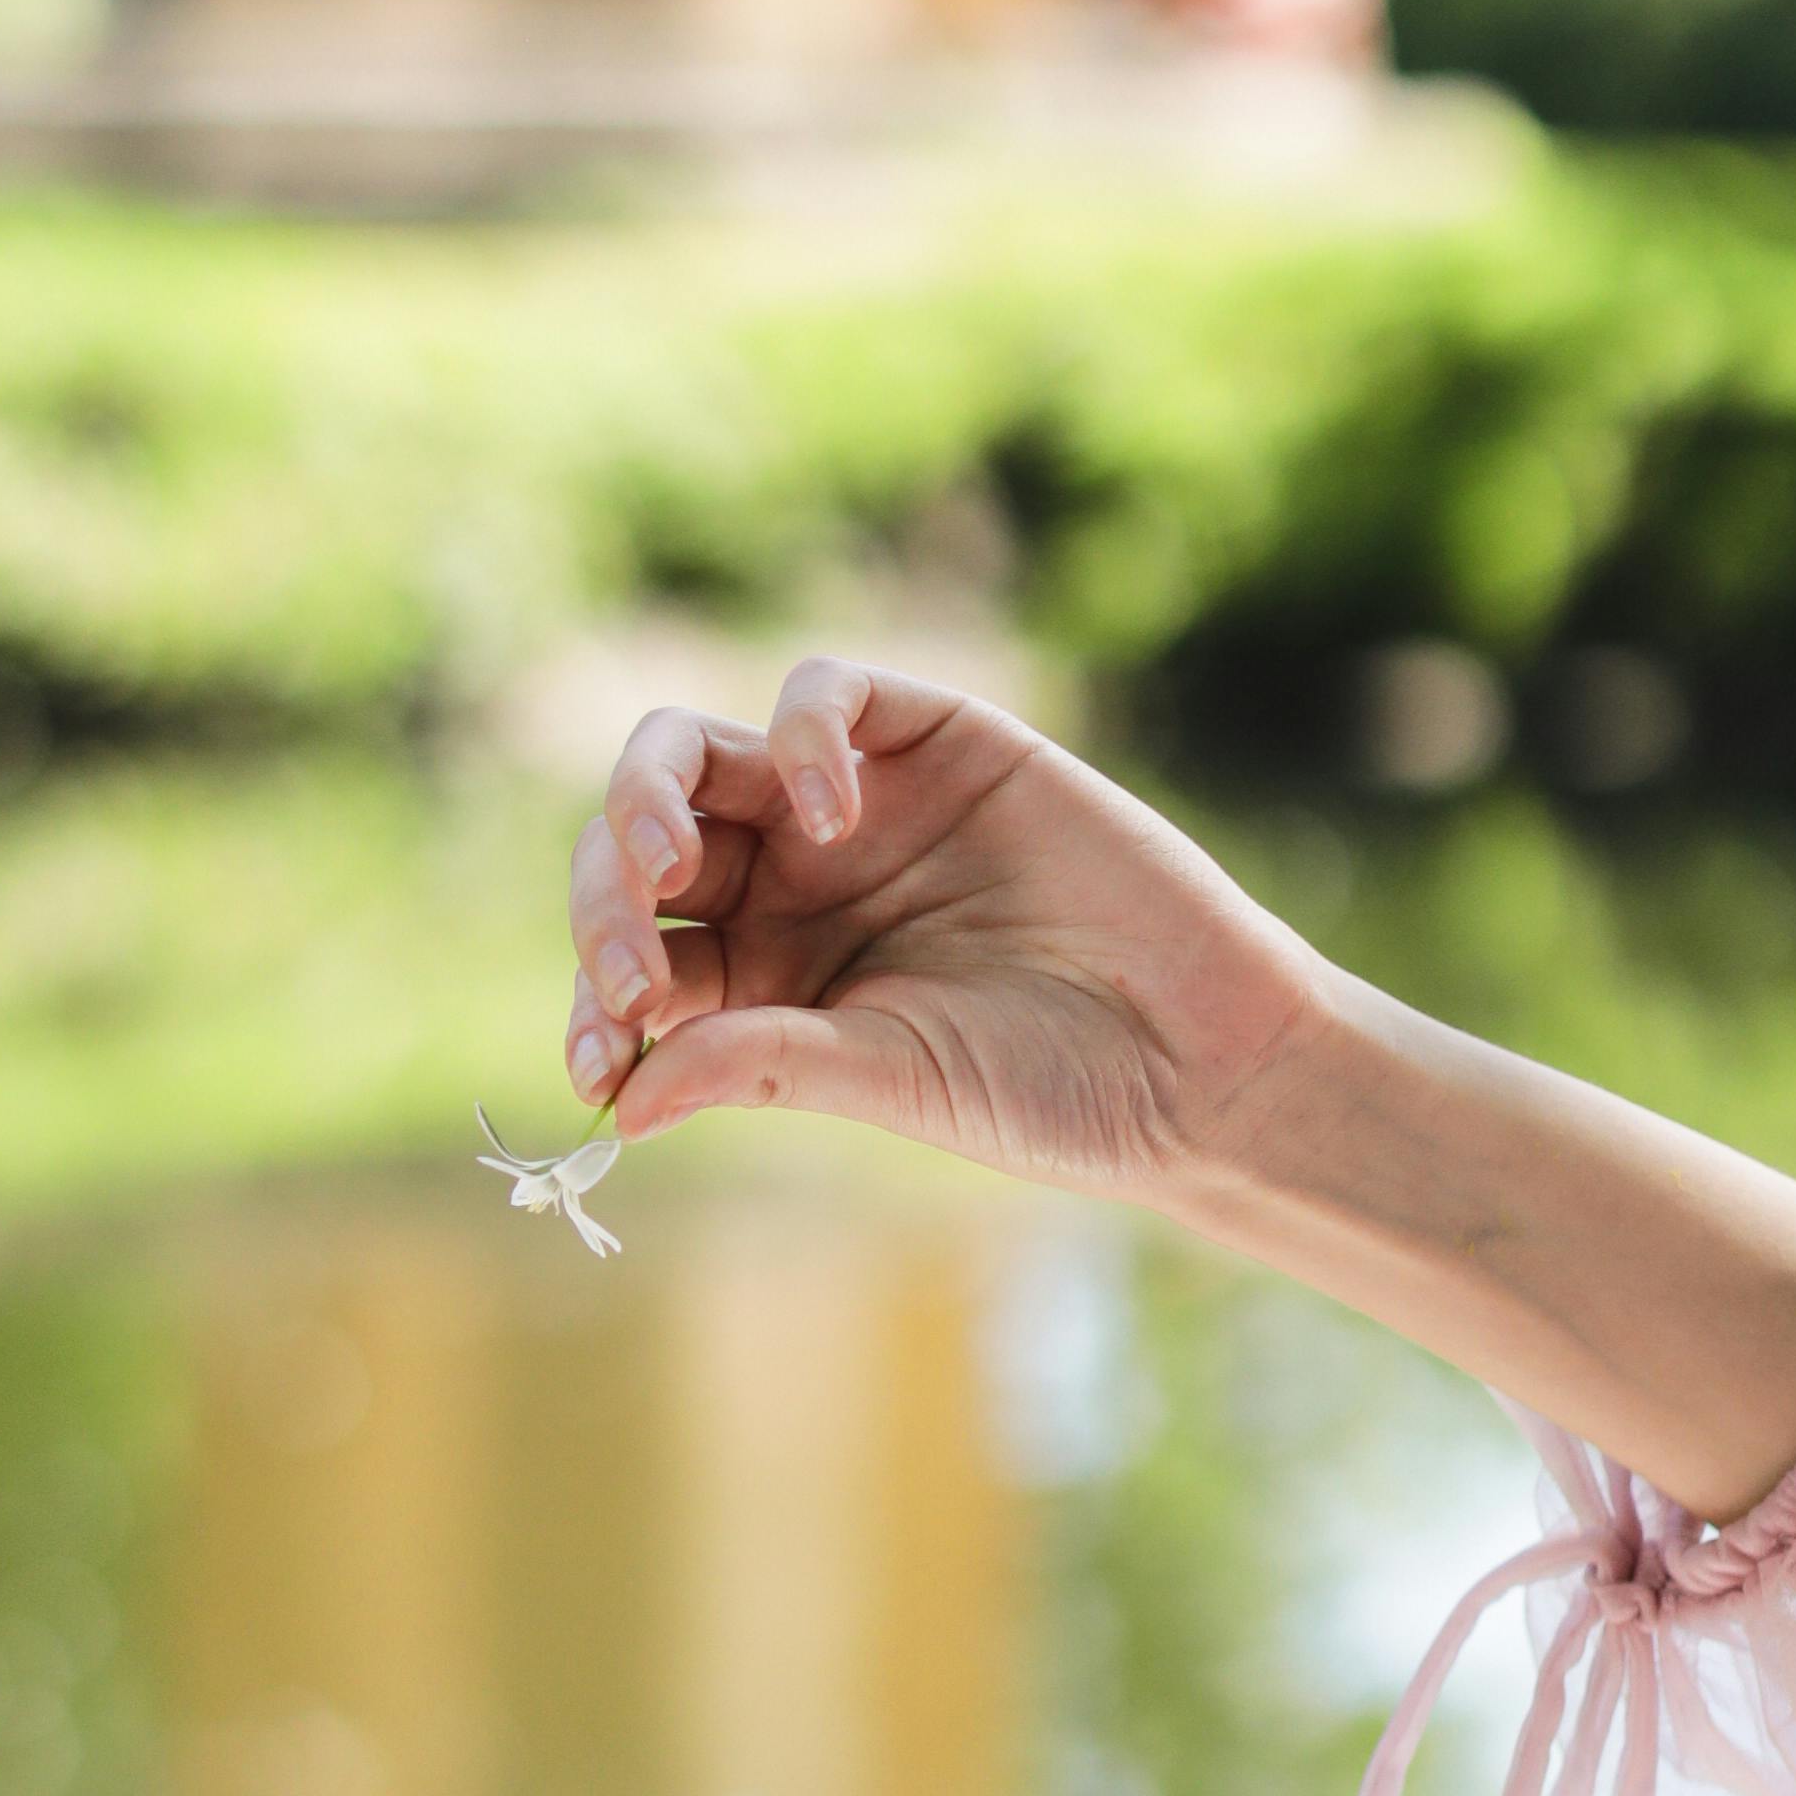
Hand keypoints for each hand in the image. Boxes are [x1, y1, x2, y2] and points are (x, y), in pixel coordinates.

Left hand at [565, 657, 1323, 1202]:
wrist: (1199, 1050)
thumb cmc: (1047, 1087)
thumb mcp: (886, 1077)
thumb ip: (756, 1064)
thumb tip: (617, 1103)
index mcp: (760, 978)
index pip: (635, 963)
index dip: (596, 1000)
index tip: (596, 1061)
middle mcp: (787, 884)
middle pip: (639, 848)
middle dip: (604, 899)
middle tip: (633, 968)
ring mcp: (851, 805)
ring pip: (692, 754)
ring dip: (646, 794)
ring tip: (665, 860)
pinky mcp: (932, 738)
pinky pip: (825, 693)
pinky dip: (803, 735)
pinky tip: (834, 816)